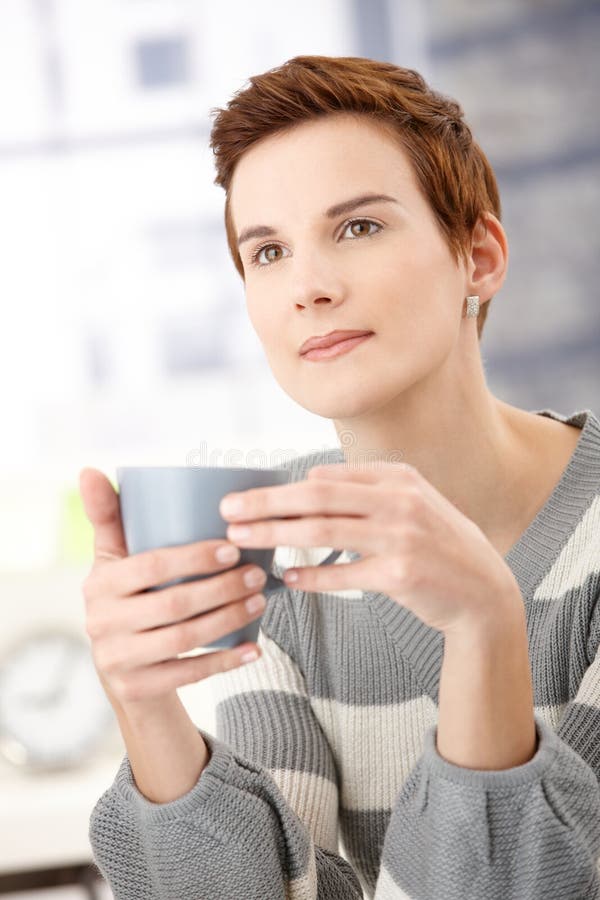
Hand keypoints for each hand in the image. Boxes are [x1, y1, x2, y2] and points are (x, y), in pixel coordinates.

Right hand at [79, 468, 267, 705]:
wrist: (122, 667)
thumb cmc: (127, 597)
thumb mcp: (113, 559)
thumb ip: (107, 515)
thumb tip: (88, 469)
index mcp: (99, 583)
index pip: (152, 565)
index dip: (195, 557)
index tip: (233, 547)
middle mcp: (101, 622)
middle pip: (173, 604)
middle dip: (222, 588)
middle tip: (257, 574)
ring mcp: (117, 659)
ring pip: (184, 637)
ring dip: (230, 619)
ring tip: (260, 601)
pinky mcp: (137, 689)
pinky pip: (188, 674)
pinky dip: (225, 661)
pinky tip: (254, 648)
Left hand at [219, 462, 522, 634]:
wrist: (485, 592)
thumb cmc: (438, 545)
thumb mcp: (411, 503)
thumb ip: (364, 489)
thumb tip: (309, 480)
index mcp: (397, 478)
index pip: (325, 478)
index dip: (279, 488)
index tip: (244, 497)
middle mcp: (400, 501)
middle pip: (316, 496)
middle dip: (266, 503)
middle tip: (227, 511)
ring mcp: (402, 537)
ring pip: (323, 531)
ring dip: (275, 535)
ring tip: (242, 540)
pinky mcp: (401, 575)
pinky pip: (342, 574)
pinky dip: (311, 575)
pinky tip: (286, 577)